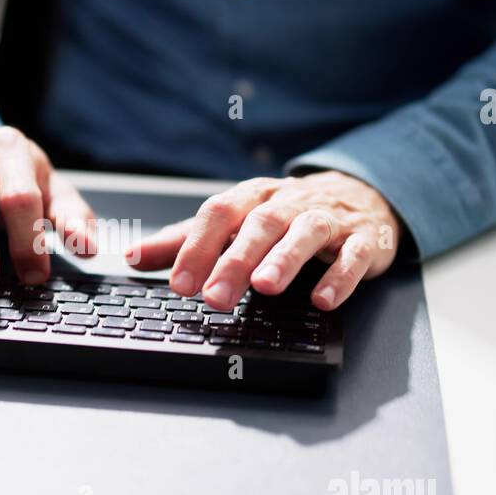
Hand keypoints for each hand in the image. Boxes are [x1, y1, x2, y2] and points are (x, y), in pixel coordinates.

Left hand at [127, 171, 399, 310]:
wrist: (359, 195)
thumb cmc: (284, 215)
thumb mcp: (234, 222)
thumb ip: (186, 241)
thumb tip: (132, 256)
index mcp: (252, 197)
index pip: (219, 214)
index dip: (197, 247)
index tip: (179, 285)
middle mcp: (289, 203)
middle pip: (260, 225)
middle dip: (236, 260)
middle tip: (214, 297)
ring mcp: (328, 219)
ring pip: (306, 232)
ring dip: (285, 258)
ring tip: (266, 287)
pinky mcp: (363, 239)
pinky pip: (353, 254)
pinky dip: (340, 275)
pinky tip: (323, 299)